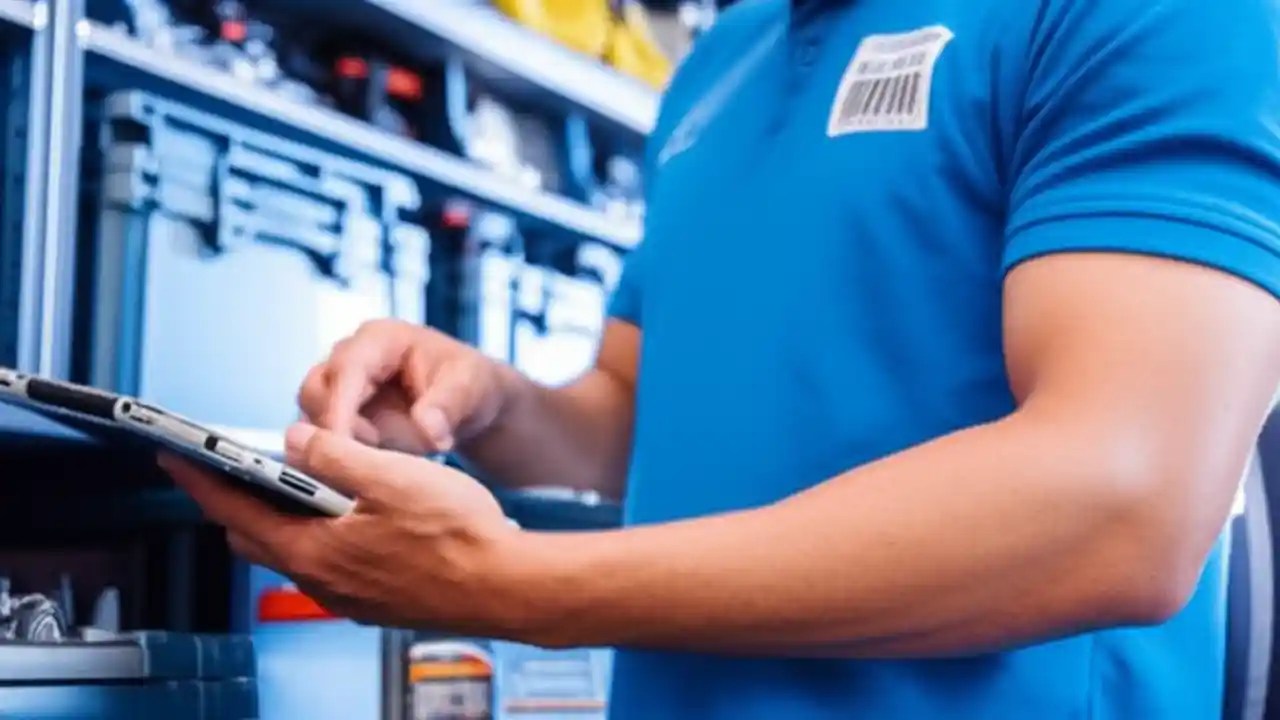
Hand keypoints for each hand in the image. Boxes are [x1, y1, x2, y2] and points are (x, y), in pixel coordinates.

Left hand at [159, 423, 530, 633]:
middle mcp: (324, 582)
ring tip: (295, 484)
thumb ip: (336, 455)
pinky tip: (348, 517)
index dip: (202, 480)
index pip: (236, 511)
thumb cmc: (459, 538)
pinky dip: (319, 537)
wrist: (507, 587)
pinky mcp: (376, 601)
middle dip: (236, 502)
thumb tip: (295, 439)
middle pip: (257, 539)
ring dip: (283, 520)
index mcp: (317, 551)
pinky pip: (328, 567)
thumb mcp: (392, 476)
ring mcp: (350, 597)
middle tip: (229, 469)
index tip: (177, 459)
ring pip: (294, 553)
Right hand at [298, 319, 509, 453]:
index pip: (346, 370)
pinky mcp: (341, 414)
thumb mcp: (470, 390)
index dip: (339, 409)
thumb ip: (448, 407)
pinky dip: (339, 454)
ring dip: (336, 444)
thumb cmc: (470, 386)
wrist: (470, 405)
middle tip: (374, 457)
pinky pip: (323, 436)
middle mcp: (352, 356)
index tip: (343, 447)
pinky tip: (369, 469)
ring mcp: (342, 385)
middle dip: (335, 428)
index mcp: (381, 339)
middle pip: (315, 390)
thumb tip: (428, 428)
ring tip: (381, 460)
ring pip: (312, 416)